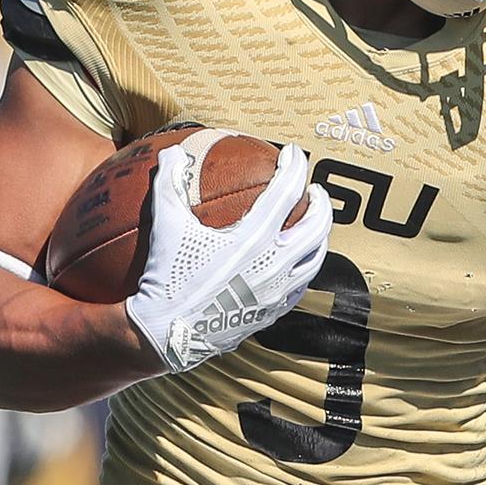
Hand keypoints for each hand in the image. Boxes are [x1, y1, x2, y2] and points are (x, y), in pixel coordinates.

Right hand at [125, 141, 332, 373]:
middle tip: (313, 190)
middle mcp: (274, 264)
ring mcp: (278, 291)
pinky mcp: (273, 312)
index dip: (294, 167)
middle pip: (316, 226)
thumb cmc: (166, 276)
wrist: (167, 334)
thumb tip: (171, 150)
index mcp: (253, 238)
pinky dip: (304, 267)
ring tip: (313, 223)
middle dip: (320, 202)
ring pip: (315, 258)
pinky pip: (300, 287)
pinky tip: (296, 262)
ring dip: (319, 236)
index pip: (286, 192)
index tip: (292, 154)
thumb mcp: (165, 225)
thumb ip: (169, 184)